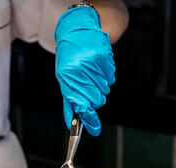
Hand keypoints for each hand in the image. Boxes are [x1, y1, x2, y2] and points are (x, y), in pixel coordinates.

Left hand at [55, 7, 115, 135]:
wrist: (80, 29)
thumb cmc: (70, 56)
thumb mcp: (64, 78)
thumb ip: (69, 101)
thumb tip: (71, 122)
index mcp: (68, 79)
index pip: (81, 105)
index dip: (89, 119)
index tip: (95, 130)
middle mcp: (81, 73)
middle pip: (96, 101)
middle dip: (94, 98)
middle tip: (88, 85)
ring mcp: (94, 66)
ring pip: (104, 91)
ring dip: (100, 86)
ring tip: (91, 73)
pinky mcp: (105, 61)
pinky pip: (110, 79)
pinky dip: (106, 76)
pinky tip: (98, 67)